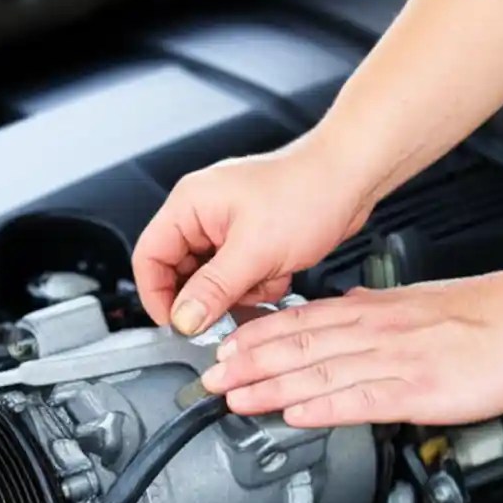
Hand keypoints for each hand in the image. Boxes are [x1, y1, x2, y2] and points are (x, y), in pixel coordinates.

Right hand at [132, 132, 378, 335]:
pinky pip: (239, 275)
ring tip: (266, 280)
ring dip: (239, 291)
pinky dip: (258, 283)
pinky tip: (279, 272)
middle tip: (230, 309)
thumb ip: (213, 289)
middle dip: (210, 296)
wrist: (353, 177)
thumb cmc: (308, 191)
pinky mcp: (252, 237)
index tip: (178, 325)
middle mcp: (203, 213)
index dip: (158, 296)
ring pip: (213, 279)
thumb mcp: (254, 252)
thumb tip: (183, 319)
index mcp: (189, 204)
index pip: (149, 258)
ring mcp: (228, 226)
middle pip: (181, 272)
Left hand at [199, 270, 502, 426]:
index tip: (223, 347)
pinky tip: (295, 414)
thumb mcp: (414, 300)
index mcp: (373, 309)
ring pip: (318, 371)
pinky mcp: (417, 389)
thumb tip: (343, 305)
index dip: (255, 335)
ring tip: (234, 397)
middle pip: (297, 345)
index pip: (301, 320)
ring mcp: (393, 360)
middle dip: (247, 363)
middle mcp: (374, 331)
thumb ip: (375, 308)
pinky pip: (360, 399)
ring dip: (270, 385)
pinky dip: (323, 406)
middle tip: (208, 378)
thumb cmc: (481, 313)